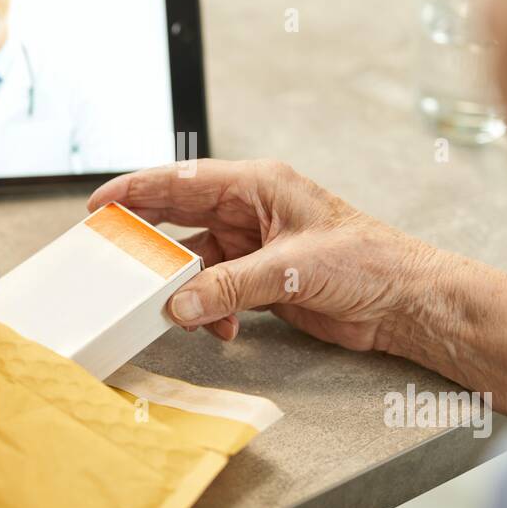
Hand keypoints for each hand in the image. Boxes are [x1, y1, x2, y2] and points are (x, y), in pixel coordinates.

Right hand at [89, 159, 432, 349]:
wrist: (405, 302)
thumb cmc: (367, 262)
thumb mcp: (290, 270)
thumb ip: (228, 286)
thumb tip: (177, 303)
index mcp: (259, 185)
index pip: (184, 181)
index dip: (138, 189)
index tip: (101, 203)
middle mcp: (253, 210)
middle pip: (183, 218)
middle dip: (151, 239)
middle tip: (113, 254)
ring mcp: (257, 245)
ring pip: (198, 261)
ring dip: (187, 288)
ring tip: (176, 308)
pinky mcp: (265, 280)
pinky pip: (218, 290)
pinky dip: (212, 309)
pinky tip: (223, 327)